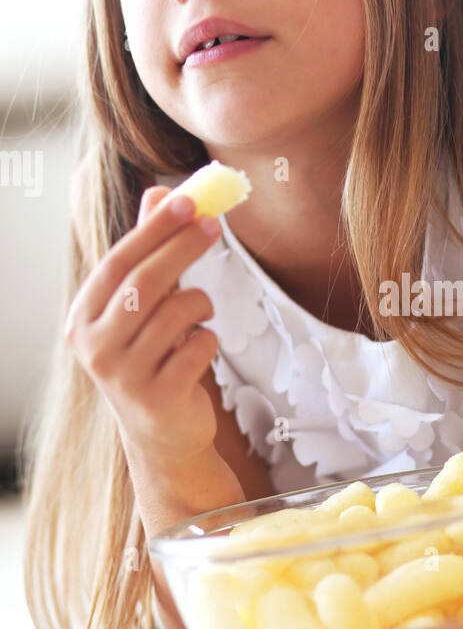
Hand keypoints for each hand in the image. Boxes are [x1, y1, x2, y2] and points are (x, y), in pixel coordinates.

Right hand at [64, 184, 222, 467]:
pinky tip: (199, 349)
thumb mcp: (144, 306)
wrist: (162, 435)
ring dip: (200, 303)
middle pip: (144, 283)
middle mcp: (94, 348)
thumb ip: (150, 253)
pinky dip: (208, 339)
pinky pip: (198, 347)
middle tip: (213, 224)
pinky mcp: (158, 398)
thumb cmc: (153, 358)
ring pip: (175, 313)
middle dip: (182, 248)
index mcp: (83, 319)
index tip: (186, 199)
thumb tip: (161, 193)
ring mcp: (124, 376)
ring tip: (201, 312)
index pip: (118, 263)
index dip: (153, 229)